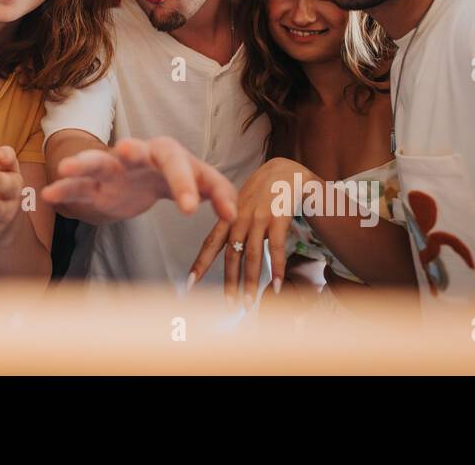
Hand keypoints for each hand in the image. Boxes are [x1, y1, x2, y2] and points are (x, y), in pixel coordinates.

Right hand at [41, 136, 237, 224]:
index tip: (198, 210)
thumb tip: (233, 215)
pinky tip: (48, 194)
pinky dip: (64, 189)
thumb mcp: (196, 184)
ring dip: (84, 162)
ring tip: (65, 167)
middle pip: (146, 151)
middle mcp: (143, 156)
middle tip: (131, 153)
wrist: (133, 183)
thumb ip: (216, 193)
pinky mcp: (95, 184)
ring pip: (100, 161)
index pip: (185, 164)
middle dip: (139, 154)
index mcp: (170, 156)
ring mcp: (115, 168)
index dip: (190, 184)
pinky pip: (78, 186)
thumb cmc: (168, 180)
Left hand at [188, 157, 311, 304]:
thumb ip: (234, 227)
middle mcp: (240, 218)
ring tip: (248, 303)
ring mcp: (259, 217)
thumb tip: (229, 253)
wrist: (284, 170)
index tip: (190, 283)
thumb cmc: (262, 192)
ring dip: (250, 281)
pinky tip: (276, 286)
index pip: (211, 243)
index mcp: (228, 216)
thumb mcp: (241, 206)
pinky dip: (276, 267)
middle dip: (229, 282)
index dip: (200, 264)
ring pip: (252, 254)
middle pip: (232, 254)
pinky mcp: (278, 217)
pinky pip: (277, 247)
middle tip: (228, 305)